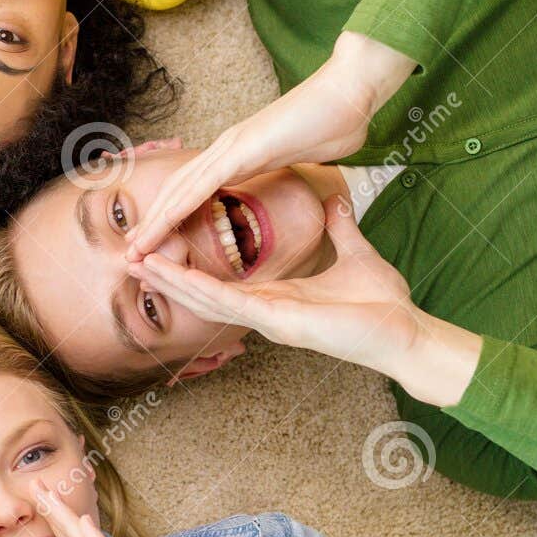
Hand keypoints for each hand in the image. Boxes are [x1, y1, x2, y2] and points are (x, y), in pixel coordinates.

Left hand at [125, 34, 415, 259]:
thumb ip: (289, 167)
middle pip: (178, 192)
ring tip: (135, 248)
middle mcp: (226, 150)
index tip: (156, 246)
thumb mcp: (305, 157)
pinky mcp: (243, 147)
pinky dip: (179, 204)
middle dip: (152, 225)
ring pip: (182, 188)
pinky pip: (203, 181)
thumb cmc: (335, 121)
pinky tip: (161, 224)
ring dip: (155, 220)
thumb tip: (295, 175)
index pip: (194, 192)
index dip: (171, 219)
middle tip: (131, 255)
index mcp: (238, 156)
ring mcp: (231, 146)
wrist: (353, 90)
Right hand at [133, 197, 482, 405]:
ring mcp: (268, 320)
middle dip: (167, 276)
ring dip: (172, 282)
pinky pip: (230, 304)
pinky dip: (200, 290)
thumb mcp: (355, 256)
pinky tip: (175, 277)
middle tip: (131, 256)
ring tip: (138, 264)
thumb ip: (340, 231)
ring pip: (207, 299)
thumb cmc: (382, 305)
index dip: (192, 266)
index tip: (165, 245)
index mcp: (277, 299)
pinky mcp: (278, 322)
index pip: (223, 282)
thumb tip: (335, 202)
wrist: (405, 333)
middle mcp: (265, 313)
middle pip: (203, 293)